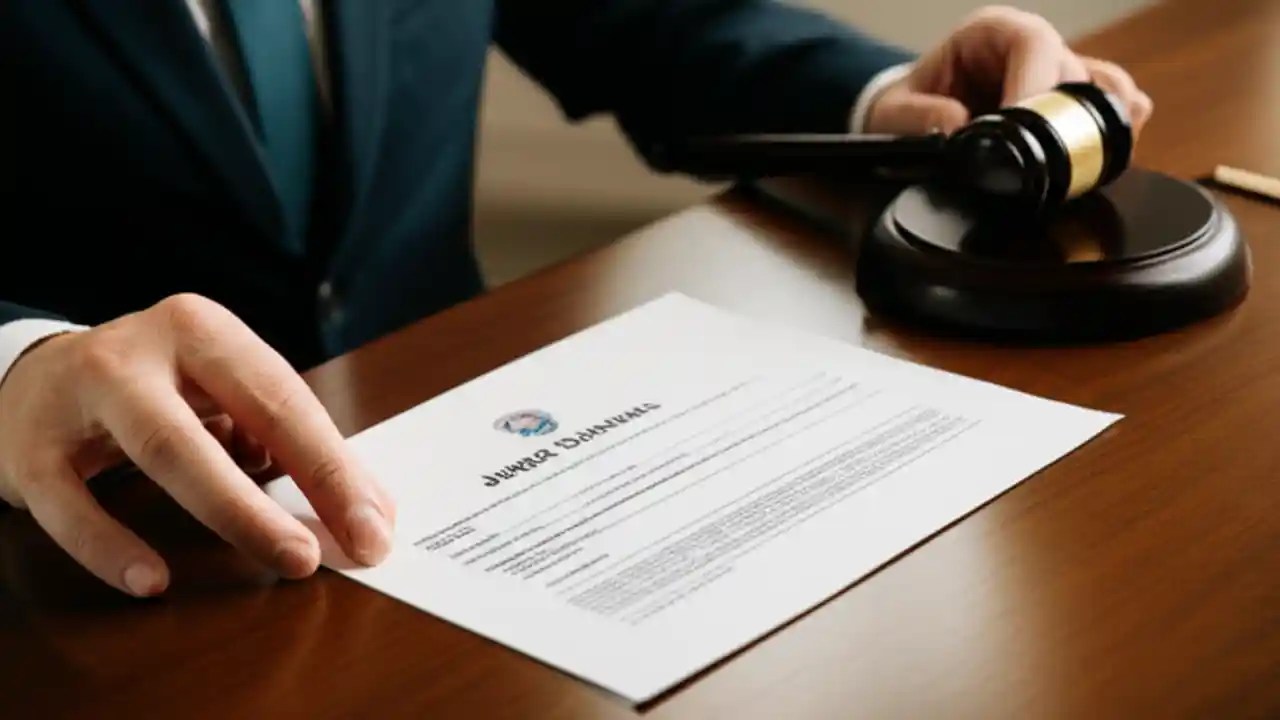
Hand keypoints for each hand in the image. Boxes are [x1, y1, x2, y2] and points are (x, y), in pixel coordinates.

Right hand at [0, 294, 395, 596]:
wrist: (25, 381)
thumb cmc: (148, 394)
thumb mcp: (215, 398)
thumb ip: (285, 446)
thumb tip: (369, 510)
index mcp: (203, 332)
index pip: (286, 400)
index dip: (336, 467)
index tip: (375, 525)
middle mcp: (144, 351)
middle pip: (234, 417)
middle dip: (302, 484)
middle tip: (346, 544)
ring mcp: (82, 395)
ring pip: (166, 451)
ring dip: (235, 511)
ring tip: (287, 558)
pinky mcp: (27, 449)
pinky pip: (72, 505)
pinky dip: (112, 546)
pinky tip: (152, 581)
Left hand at [866, 6, 1153, 136]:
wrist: (913, 124)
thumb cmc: (905, 110)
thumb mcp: (892, 113)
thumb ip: (916, 117)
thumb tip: (956, 125)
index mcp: (992, 33)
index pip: (1033, 42)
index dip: (1036, 84)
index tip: (1020, 129)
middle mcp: (1032, 48)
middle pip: (1073, 68)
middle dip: (1062, 116)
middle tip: (1040, 163)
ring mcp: (1058, 76)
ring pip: (1103, 88)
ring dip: (1097, 126)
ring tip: (1076, 165)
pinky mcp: (1073, 107)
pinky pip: (1112, 111)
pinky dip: (1115, 134)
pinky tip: (1104, 158)